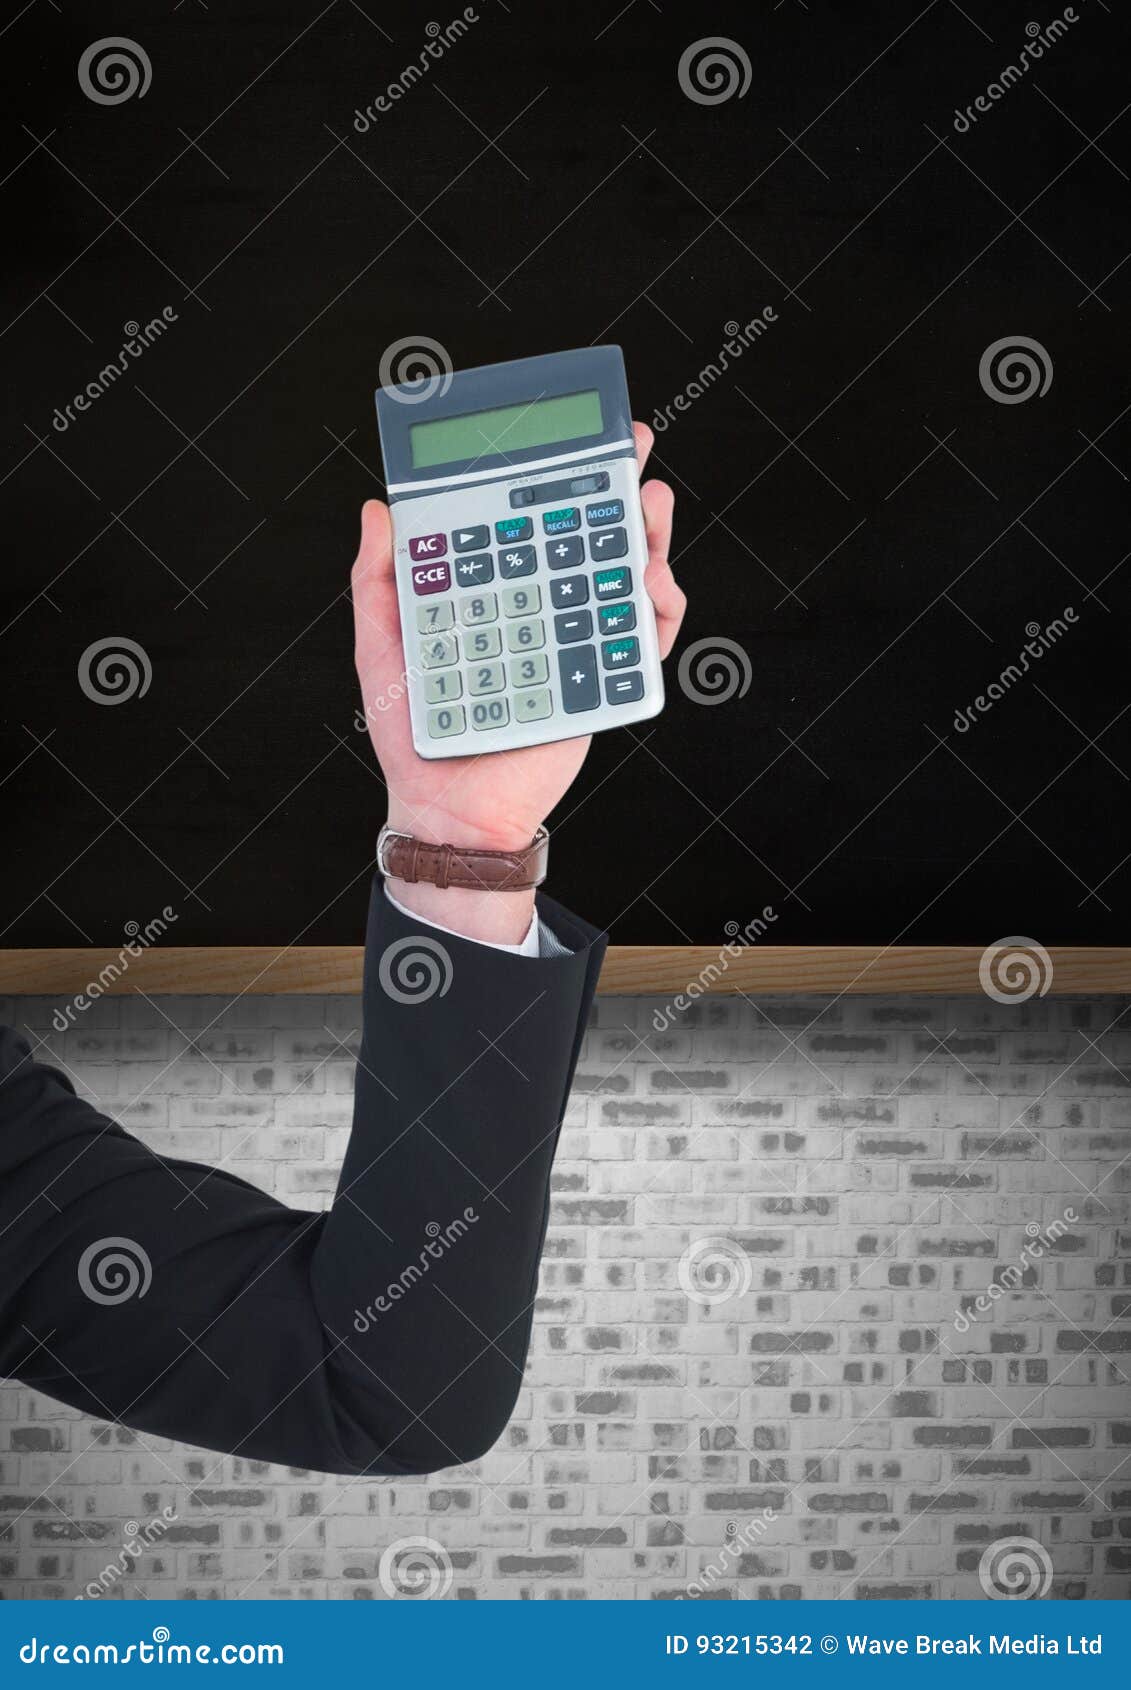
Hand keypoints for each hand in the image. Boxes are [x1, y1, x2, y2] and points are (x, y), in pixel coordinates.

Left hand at [352, 422, 684, 941]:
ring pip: (622, 576)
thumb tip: (377, 511)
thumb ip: (379, 580)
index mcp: (492, 589)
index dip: (544, 475)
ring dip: (645, 535)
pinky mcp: (599, 679)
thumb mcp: (382, 644)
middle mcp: (539, 606)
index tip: (558, 436)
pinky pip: (640, 640)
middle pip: (586, 534)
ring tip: (647, 506)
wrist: (448, 809)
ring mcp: (573, 639)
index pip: (523, 520)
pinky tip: (649, 582)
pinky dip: (654, 608)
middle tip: (631, 448)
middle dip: (615, 485)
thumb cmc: (413, 733)